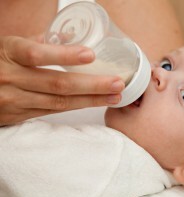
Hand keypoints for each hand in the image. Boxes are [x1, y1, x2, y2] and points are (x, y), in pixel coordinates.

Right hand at [0, 36, 124, 125]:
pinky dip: (75, 107)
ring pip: (58, 103)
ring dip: (89, 100)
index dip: (64, 55)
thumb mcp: (10, 45)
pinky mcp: (17, 116)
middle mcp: (10, 78)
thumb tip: (71, 38)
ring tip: (114, 96)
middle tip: (117, 83)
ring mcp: (13, 100)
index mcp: (8, 53)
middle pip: (57, 84)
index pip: (36, 54)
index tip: (91, 55)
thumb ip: (39, 42)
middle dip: (91, 85)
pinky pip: (51, 112)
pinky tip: (94, 103)